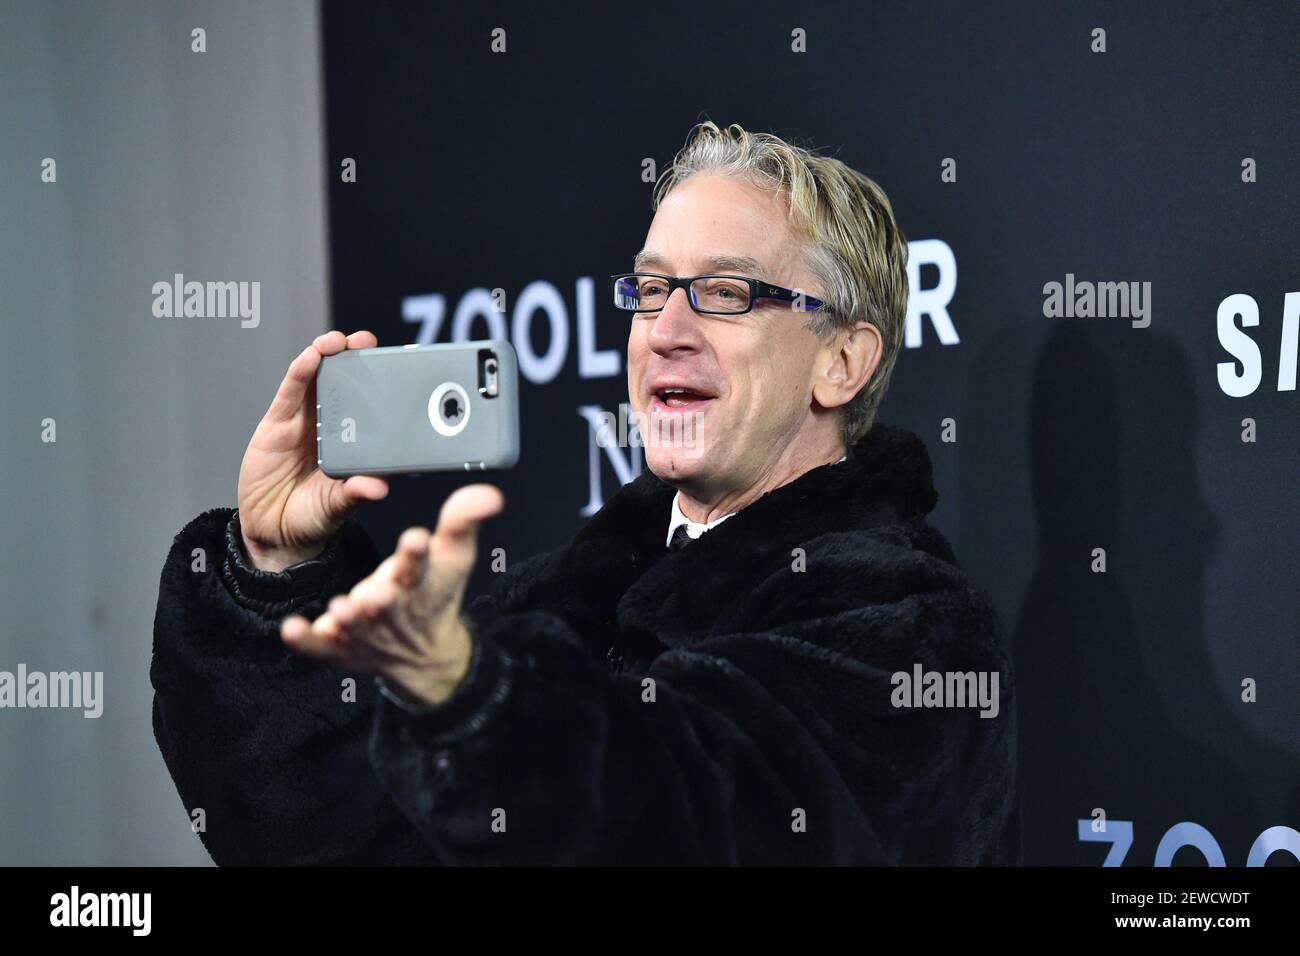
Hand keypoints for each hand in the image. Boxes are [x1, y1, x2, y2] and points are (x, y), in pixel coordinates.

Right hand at [237, 330, 388, 570]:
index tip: (401, 368)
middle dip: (358, 358)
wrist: (272, 531)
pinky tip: (312, 356)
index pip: (375, 407)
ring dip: (329, 354)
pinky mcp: (279, 421)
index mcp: (358, 443)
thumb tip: (379, 487)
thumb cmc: (313, 518)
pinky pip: (291, 390)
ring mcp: (307, 420)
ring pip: (319, 378)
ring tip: (339, 341)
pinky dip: (301, 370)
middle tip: (369, 343)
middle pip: (348, 383)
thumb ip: (354, 495)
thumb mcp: (337, 508)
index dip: (385, 384)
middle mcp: (336, 426)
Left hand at [280, 485, 504, 706]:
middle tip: (378, 591)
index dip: (417, 553)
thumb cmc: (434, 595)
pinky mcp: (339, 646)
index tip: (416, 539)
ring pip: (355, 625)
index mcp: (418, 581)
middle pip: (388, 602)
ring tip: (341, 609)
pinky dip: (307, 639)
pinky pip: (320, 645)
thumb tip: (490, 493)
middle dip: (383, 599)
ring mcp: (364, 630)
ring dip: (349, 619)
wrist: (423, 655)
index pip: (419, 564)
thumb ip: (464, 520)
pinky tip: (292, 628)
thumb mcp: (453, 556)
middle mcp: (391, 608)